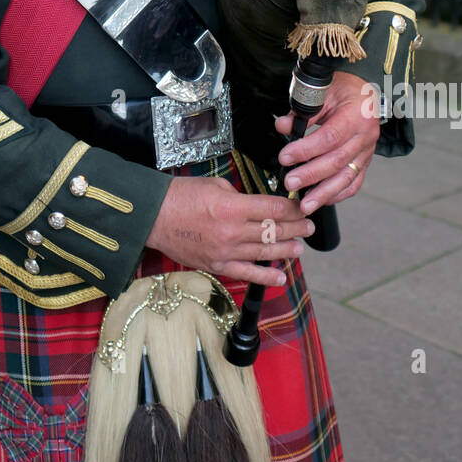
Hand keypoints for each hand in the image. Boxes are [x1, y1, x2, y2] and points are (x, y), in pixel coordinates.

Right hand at [146, 175, 314, 287]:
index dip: (292, 209)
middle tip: (308, 227)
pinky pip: (246, 274)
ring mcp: (226, 252)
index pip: (273, 209)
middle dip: (296, 228)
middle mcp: (233, 231)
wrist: (153, 216)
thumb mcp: (215, 184)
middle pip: (274, 231)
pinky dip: (265, 277)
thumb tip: (257, 205)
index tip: (302, 208)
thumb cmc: (181, 196)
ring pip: (265, 253)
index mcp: (233, 207)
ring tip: (300, 247)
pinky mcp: (217, 265)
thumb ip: (239, 196)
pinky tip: (280, 277)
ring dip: (287, 250)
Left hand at [275, 71, 380, 213]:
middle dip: (311, 175)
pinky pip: (354, 182)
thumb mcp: (321, 92)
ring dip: (324, 193)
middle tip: (290, 182)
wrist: (364, 91)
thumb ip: (302, 112)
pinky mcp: (366, 161)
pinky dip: (338, 194)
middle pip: (337, 161)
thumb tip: (283, 126)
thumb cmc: (342, 89)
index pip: (330, 137)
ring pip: (347, 177)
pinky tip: (323, 200)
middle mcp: (365, 136)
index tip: (285, 157)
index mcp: (356, 115)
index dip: (306, 150)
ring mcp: (368, 151)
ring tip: (305, 204)